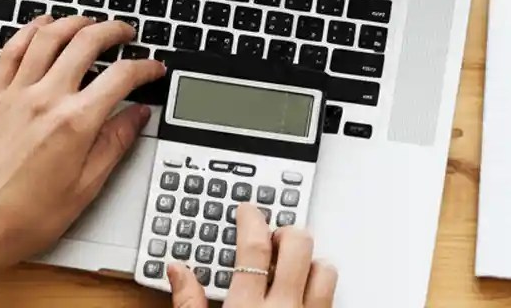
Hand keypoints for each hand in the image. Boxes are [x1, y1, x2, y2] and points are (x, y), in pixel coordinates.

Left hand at [0, 16, 163, 307]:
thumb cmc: (27, 217)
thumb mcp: (87, 186)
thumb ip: (115, 143)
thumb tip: (137, 115)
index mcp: (74, 123)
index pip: (121, 77)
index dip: (144, 67)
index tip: (152, 69)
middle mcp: (45, 100)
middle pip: (86, 42)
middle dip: (114, 31)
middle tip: (126, 34)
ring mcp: (16, 95)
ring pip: (48, 37)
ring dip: (74, 22)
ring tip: (90, 23)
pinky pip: (11, 51)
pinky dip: (29, 31)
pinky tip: (42, 26)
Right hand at [167, 204, 337, 307]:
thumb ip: (189, 303)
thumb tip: (177, 271)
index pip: (255, 247)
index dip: (251, 220)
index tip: (247, 211)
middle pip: (297, 246)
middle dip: (285, 233)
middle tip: (271, 237)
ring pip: (324, 269)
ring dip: (310, 260)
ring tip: (291, 265)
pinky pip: (333, 295)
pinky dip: (320, 285)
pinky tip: (304, 291)